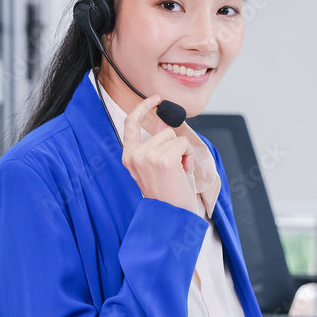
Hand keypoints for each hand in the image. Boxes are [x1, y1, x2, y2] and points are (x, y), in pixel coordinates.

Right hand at [121, 95, 196, 213]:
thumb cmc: (166, 194)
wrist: (170, 217)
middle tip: (173, 170)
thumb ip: (156, 142)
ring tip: (177, 173)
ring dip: (182, 153)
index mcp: (129, 157)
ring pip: (174, 137)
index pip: (130, 123)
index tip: (156, 98)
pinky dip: (188, 157)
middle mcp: (135, 155)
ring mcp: (148, 157)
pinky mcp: (164, 160)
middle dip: (174, 147)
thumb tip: (161, 120)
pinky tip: (182, 172)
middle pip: (163, 131)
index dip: (143, 107)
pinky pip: (183, 145)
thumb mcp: (157, 165)